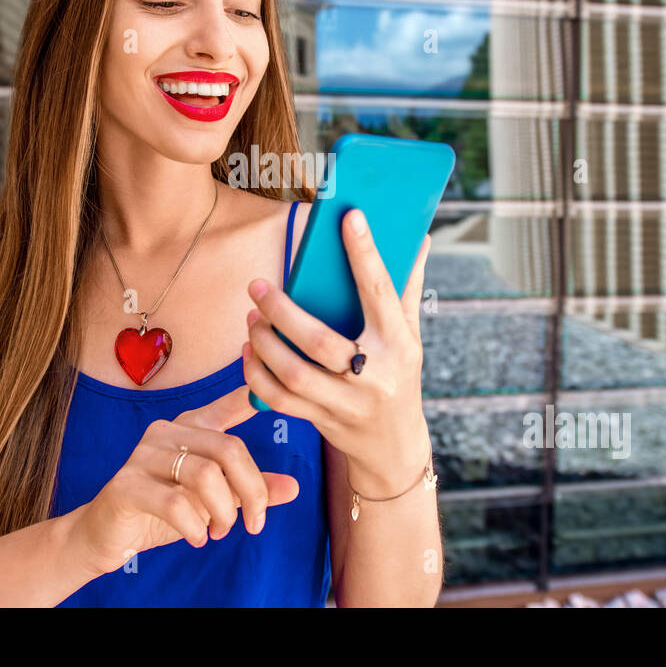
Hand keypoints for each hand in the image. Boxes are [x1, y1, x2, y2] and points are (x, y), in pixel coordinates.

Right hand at [74, 386, 299, 575]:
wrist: (107, 535)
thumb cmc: (163, 511)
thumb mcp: (214, 500)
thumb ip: (250, 491)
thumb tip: (294, 487)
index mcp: (190, 427)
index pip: (227, 406)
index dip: (251, 396)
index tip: (273, 393)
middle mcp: (167, 432)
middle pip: (228, 448)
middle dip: (252, 491)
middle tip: (254, 524)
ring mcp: (143, 456)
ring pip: (204, 476)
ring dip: (224, 512)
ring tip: (220, 532)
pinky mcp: (125, 485)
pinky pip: (175, 503)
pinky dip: (195, 526)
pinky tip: (198, 538)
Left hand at [242, 208, 431, 497]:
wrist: (394, 448)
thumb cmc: (400, 376)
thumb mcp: (410, 336)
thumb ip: (407, 288)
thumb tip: (417, 239)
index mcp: (399, 345)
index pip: (380, 293)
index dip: (364, 255)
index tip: (348, 218)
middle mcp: (375, 375)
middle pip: (320, 342)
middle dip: (282, 312)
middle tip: (257, 287)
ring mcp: (347, 404)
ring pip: (295, 374)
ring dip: (264, 344)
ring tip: (251, 318)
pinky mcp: (323, 422)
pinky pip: (281, 400)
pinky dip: (258, 376)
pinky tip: (249, 353)